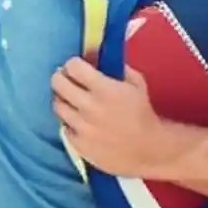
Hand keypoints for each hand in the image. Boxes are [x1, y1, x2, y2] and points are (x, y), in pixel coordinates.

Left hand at [51, 57, 179, 177]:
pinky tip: (80, 122)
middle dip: (62, 78)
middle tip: (68, 81)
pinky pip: (63, 127)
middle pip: (58, 83)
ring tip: (73, 102)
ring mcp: (82, 127)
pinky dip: (70, 123)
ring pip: (57, 105)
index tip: (77, 68)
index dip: (74, 64)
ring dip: (64, 100)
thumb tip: (96, 57)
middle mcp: (89, 107)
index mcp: (104, 89)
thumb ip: (117, 68)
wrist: (149, 150)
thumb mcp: (136, 83)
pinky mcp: (79, 145)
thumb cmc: (142, 114)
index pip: (73, 66)